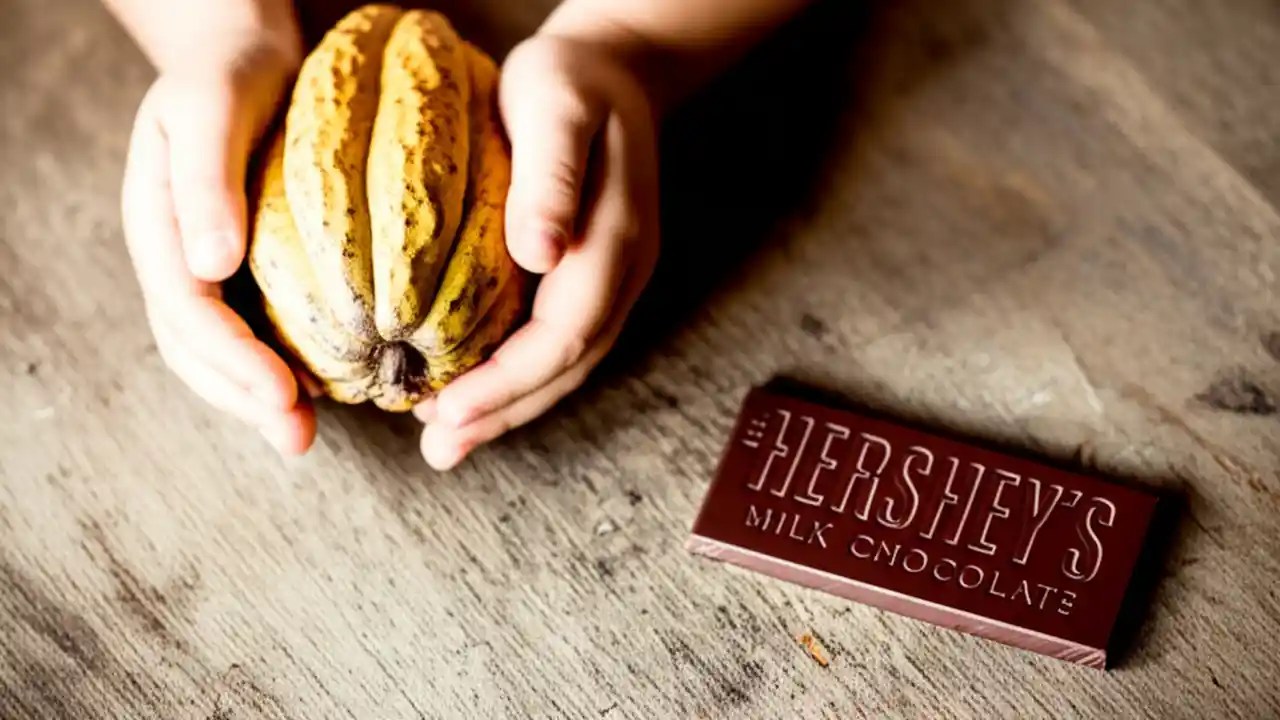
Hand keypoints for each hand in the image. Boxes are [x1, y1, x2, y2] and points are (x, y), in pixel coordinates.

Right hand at [121, 46, 317, 454]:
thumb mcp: (211, 109)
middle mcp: (177, 258)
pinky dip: (280, 363)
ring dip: (256, 396)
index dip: (233, 361)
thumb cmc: (227, 76)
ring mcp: (205, 269)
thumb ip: (206, 180)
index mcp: (158, 228)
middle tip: (297, 438)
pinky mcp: (244, 270)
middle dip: (243, 398)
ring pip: (219, 351)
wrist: (239, 58)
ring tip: (302, 432)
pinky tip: (322, 384)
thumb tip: (212, 267)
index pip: (188, 312)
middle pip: (196, 349)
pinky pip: (255, 328)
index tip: (285, 395)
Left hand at [414, 34, 660, 468]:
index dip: (507, 382)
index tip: (446, 412)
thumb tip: (538, 255)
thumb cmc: (572, 81)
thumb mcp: (557, 108)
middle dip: (503, 414)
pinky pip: (557, 341)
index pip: (564, 338)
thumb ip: (551, 178)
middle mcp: (620, 274)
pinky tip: (473, 386)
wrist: (613, 67)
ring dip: (509, 406)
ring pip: (564, 364)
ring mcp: (611, 279)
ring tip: (449, 439)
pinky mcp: (589, 275)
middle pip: (566, 368)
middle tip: (439, 451)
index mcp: (614, 244)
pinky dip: (515, 374)